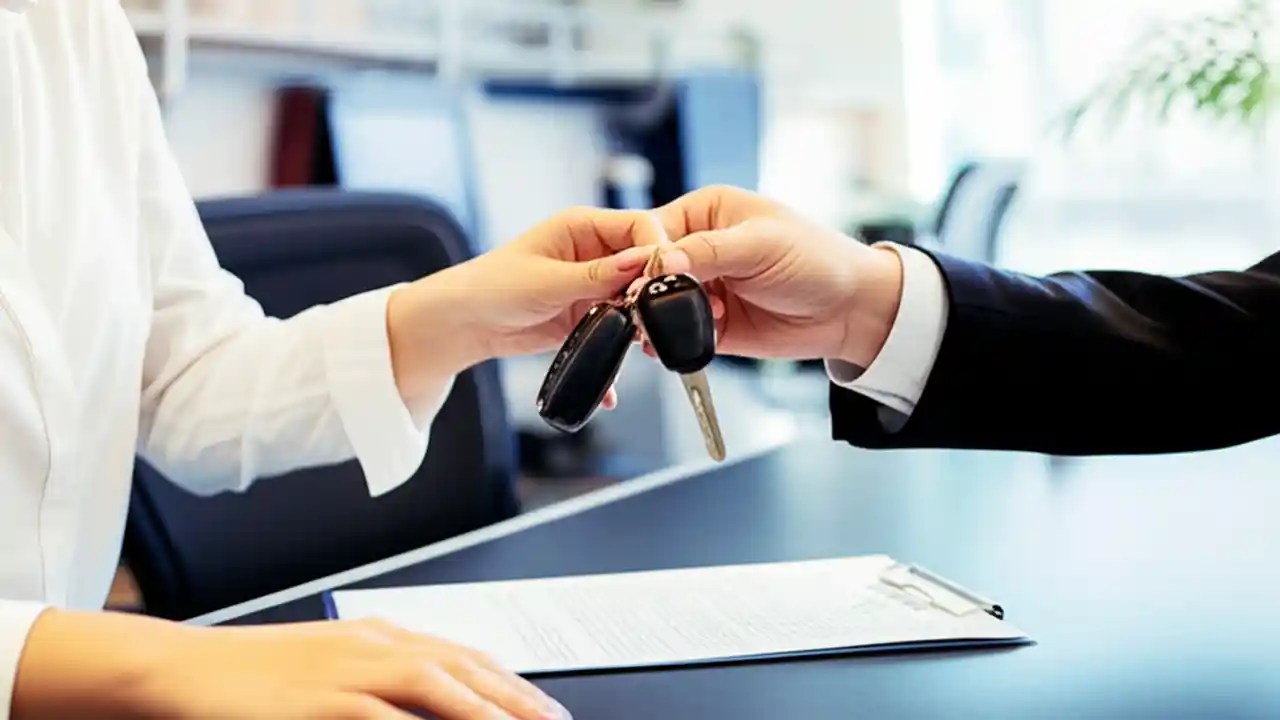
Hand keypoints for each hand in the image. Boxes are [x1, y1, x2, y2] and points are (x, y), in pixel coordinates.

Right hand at [13, 609, 569, 719]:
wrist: (183, 668)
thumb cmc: (255, 673)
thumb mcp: (330, 665)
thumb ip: (382, 678)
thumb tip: (429, 697)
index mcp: (381, 635)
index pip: (464, 657)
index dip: (510, 683)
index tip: (545, 707)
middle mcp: (374, 645)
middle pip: (463, 669)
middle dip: (515, 698)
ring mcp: (347, 670)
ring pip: (434, 687)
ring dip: (483, 710)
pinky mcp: (318, 701)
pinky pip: (379, 717)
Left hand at [386, 208, 665, 402]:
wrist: (466, 324)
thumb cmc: (492, 287)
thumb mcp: (546, 280)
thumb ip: (596, 275)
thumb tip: (640, 261)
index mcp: (583, 227)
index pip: (639, 226)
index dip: (657, 249)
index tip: (663, 277)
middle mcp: (594, 252)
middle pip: (644, 263)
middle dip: (653, 289)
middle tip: (654, 316)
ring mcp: (594, 284)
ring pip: (636, 297)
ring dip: (642, 320)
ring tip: (640, 344)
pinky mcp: (590, 314)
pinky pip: (619, 326)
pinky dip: (621, 346)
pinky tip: (618, 371)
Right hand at [649, 186, 904, 366]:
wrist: (850, 310)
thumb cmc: (816, 260)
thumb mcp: (760, 245)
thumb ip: (708, 251)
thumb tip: (663, 260)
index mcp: (707, 212)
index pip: (654, 230)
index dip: (644, 254)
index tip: (643, 279)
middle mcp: (700, 247)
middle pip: (650, 268)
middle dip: (649, 291)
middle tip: (655, 308)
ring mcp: (705, 287)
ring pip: (659, 304)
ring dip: (662, 318)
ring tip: (678, 325)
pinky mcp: (712, 323)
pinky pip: (678, 332)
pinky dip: (676, 339)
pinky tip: (688, 339)